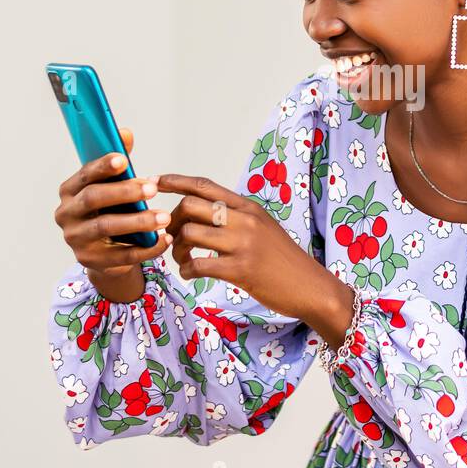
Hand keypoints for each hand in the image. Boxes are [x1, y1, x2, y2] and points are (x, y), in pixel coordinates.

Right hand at [54, 127, 172, 302]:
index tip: (123, 159)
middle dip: (124, 192)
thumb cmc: (111, 209)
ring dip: (137, 221)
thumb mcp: (113, 185)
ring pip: (106, 227)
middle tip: (152, 189)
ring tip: (163, 217)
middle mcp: (66, 214)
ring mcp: (76, 240)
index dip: (102, 166)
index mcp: (70, 190)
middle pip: (93, 199)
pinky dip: (146, 248)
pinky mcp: (91, 261)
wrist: (105, 250)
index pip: (84, 175)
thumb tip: (125, 133)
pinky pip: (122, 255)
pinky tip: (164, 239)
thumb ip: (119, 161)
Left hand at [158, 173, 352, 334]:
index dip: (176, 181)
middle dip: (172, 221)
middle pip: (190, 206)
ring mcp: (243, 244)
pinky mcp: (240, 270)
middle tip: (172, 237)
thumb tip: (204, 212)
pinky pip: (199, 264)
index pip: (204, 186)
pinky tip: (191, 274)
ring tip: (182, 260)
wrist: (310, 286)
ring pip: (190, 233)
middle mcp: (245, 220)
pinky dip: (187, 270)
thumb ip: (236, 217)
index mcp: (248, 207)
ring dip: (177, 249)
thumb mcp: (263, 227)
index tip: (156, 181)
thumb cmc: (283, 259)